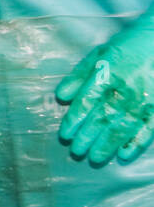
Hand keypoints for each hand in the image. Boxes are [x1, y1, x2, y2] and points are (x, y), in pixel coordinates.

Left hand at [57, 17, 153, 165]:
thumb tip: (61, 96)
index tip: (65, 135)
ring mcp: (143, 100)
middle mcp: (123, 90)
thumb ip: (79, 76)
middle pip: (102, 118)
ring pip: (122, 127)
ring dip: (107, 145)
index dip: (74, 121)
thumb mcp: (99, 55)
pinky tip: (124, 155)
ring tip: (95, 158)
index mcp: (106, 75)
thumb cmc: (127, 48)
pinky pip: (148, 129)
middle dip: (87, 137)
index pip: (85, 102)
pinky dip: (136, 144)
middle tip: (76, 152)